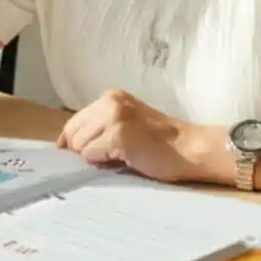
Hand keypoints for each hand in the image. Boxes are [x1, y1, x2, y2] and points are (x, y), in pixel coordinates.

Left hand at [57, 89, 215, 182]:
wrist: (189, 148)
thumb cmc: (162, 143)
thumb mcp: (127, 124)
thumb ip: (101, 128)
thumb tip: (70, 147)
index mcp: (111, 97)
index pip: (75, 121)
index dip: (73, 142)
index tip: (78, 155)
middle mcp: (109, 102)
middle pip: (72, 133)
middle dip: (83, 150)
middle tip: (106, 159)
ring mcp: (113, 117)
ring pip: (79, 145)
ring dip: (93, 157)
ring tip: (118, 158)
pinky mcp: (117, 134)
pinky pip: (90, 155)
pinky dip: (101, 163)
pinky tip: (123, 160)